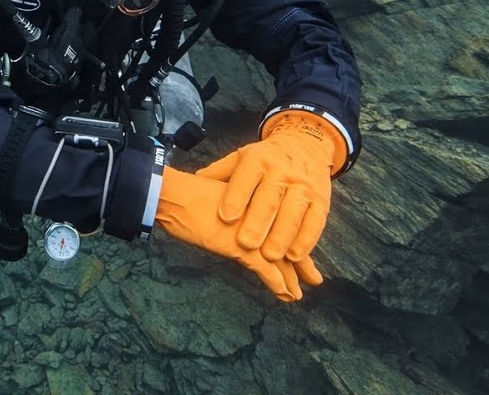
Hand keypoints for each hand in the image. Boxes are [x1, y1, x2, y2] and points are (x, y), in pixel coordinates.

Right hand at [155, 166, 319, 301]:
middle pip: (286, 241)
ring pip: (280, 258)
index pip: (281, 223)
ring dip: (291, 279)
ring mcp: (252, 230)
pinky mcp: (241, 246)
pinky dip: (277, 283)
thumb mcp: (217, 197)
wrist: (173, 195)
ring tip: (298, 294)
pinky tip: (285, 293)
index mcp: (256, 201)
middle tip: (315, 279)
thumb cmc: (187, 194)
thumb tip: (233, 218)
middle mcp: (260, 215)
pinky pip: (265, 269)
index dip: (293, 239)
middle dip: (301, 263)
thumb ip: (232, 207)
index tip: (300, 253)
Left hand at [195, 110, 344, 261]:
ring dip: (282, 236)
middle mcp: (282, 170)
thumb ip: (219, 172)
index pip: (245, 178)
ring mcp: (304, 185)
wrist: (305, 142)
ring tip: (270, 256)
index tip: (225, 217)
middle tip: (246, 244)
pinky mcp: (321, 199)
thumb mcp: (241, 158)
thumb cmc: (265, 159)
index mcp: (258, 159)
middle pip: (270, 198)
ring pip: (293, 212)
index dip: (235, 197)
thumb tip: (194, 182)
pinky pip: (315, 221)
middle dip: (258, 222)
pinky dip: (306, 239)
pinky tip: (295, 255)